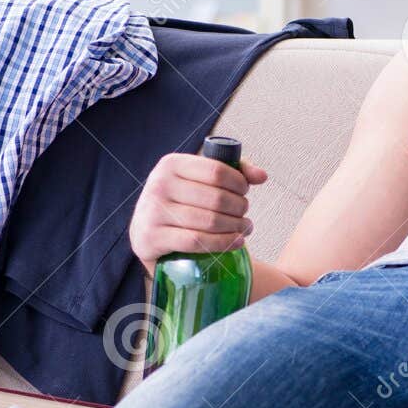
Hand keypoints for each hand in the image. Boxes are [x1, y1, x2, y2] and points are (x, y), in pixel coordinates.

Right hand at [131, 152, 267, 271]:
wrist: (145, 231)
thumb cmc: (179, 201)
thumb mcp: (197, 179)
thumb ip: (230, 171)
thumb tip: (262, 176)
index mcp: (171, 164)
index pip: (216, 170)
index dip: (239, 183)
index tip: (245, 191)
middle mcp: (159, 184)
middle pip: (217, 198)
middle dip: (239, 207)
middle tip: (244, 214)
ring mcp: (154, 212)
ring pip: (210, 220)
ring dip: (235, 226)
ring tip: (244, 228)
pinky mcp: (153, 237)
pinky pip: (197, 241)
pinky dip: (222, 243)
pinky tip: (236, 242)